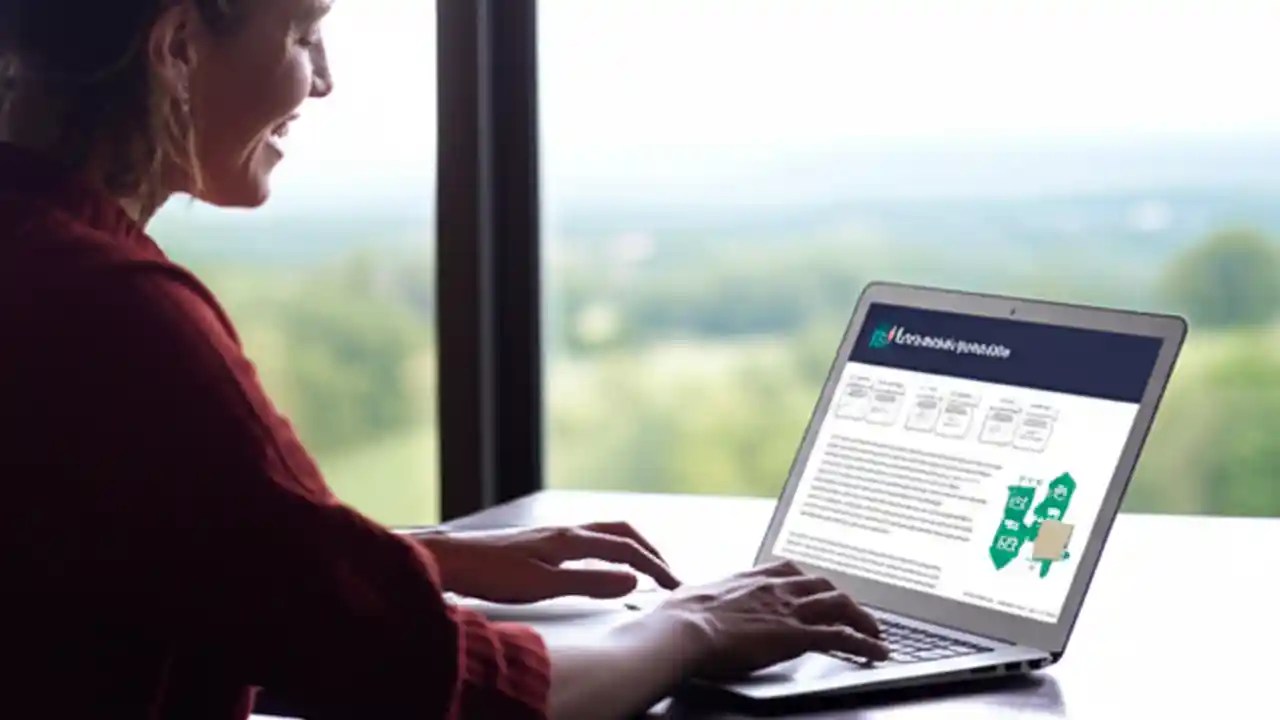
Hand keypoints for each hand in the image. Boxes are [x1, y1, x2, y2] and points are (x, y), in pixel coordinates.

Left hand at [419, 522, 680, 603]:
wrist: (451, 558)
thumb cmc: (492, 573)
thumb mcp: (544, 584)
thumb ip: (590, 582)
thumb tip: (632, 580)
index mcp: (571, 539)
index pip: (626, 549)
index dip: (654, 566)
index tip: (674, 585)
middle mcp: (566, 531)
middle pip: (619, 532)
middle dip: (648, 550)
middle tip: (667, 573)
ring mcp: (552, 534)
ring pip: (603, 533)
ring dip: (629, 547)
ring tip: (642, 565)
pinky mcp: (539, 542)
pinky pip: (587, 540)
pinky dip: (608, 549)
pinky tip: (599, 563)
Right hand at [649, 560, 886, 678]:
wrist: (683, 630)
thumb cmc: (678, 618)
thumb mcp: (692, 599)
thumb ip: (702, 600)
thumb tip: (689, 603)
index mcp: (751, 579)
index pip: (791, 571)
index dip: (809, 582)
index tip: (817, 590)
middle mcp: (775, 588)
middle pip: (823, 585)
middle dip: (843, 599)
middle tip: (854, 614)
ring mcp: (788, 610)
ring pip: (840, 605)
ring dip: (863, 619)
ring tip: (876, 633)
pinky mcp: (795, 635)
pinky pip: (841, 635)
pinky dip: (865, 643)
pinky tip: (877, 651)